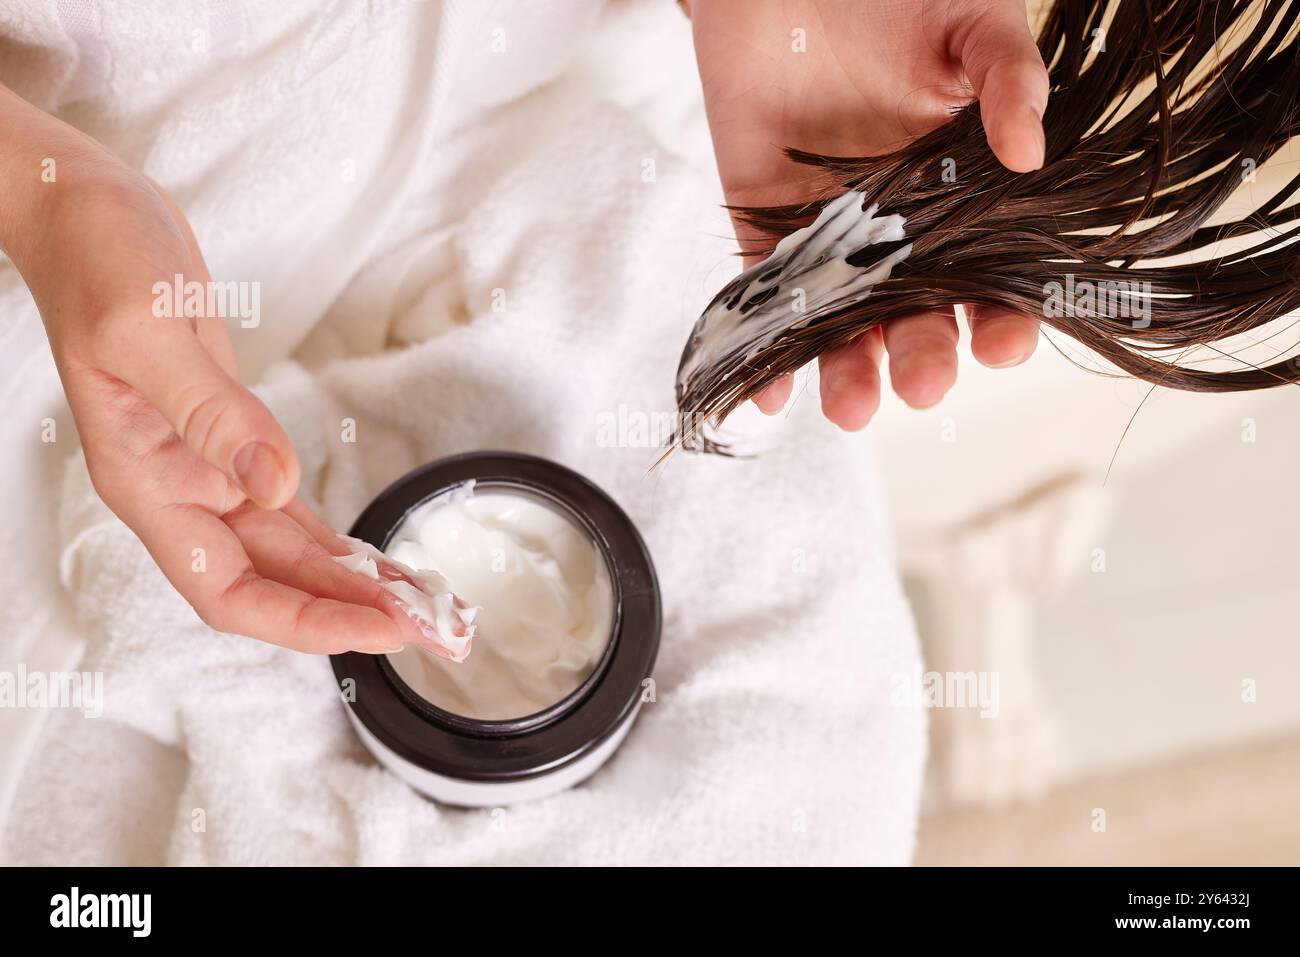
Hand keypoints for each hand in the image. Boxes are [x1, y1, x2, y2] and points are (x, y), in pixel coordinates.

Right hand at [1, 86, 424, 653]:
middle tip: (434, 631)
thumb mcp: (149, 330)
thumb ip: (212, 413)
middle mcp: (179, 491)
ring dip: (353, 584)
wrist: (88, 212)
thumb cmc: (98, 260)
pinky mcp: (234, 441)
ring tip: (424, 605)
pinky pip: (289, 513)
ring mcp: (207, 470)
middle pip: (272, 586)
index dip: (302, 621)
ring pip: (289, 555)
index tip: (377, 629)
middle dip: (351, 614)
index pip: (228, 590)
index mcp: (148, 484)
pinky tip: (376, 561)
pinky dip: (335, 541)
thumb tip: (274, 485)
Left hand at [690, 0, 1048, 427]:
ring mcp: (831, 235)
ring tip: (852, 407)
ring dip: (847, 373)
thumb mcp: (969, 23)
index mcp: (966, 196)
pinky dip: (762, 347)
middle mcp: (901, 232)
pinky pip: (763, 295)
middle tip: (923, 382)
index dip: (1003, 315)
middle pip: (916, 317)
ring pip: (843, 323)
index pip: (993, 274)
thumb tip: (1032, 150)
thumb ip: (1005, 76)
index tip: (1002, 341)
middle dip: (922, 358)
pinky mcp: (761, 225)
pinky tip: (765, 394)